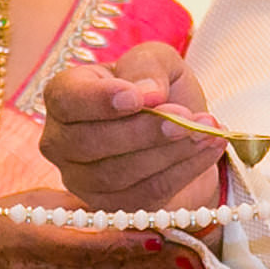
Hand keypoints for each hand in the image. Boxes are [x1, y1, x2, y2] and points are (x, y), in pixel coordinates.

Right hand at [40, 44, 229, 212]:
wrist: (180, 133)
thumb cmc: (159, 91)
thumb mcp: (158, 62)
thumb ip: (148, 65)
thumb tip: (149, 92)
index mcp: (64, 96)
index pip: (67, 100)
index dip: (100, 101)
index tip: (138, 98)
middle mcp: (61, 141)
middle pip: (91, 143)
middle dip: (144, 132)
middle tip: (187, 118)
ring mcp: (82, 180)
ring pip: (118, 174)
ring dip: (169, 153)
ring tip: (206, 132)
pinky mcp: (112, 207)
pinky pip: (145, 195)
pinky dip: (182, 172)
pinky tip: (208, 150)